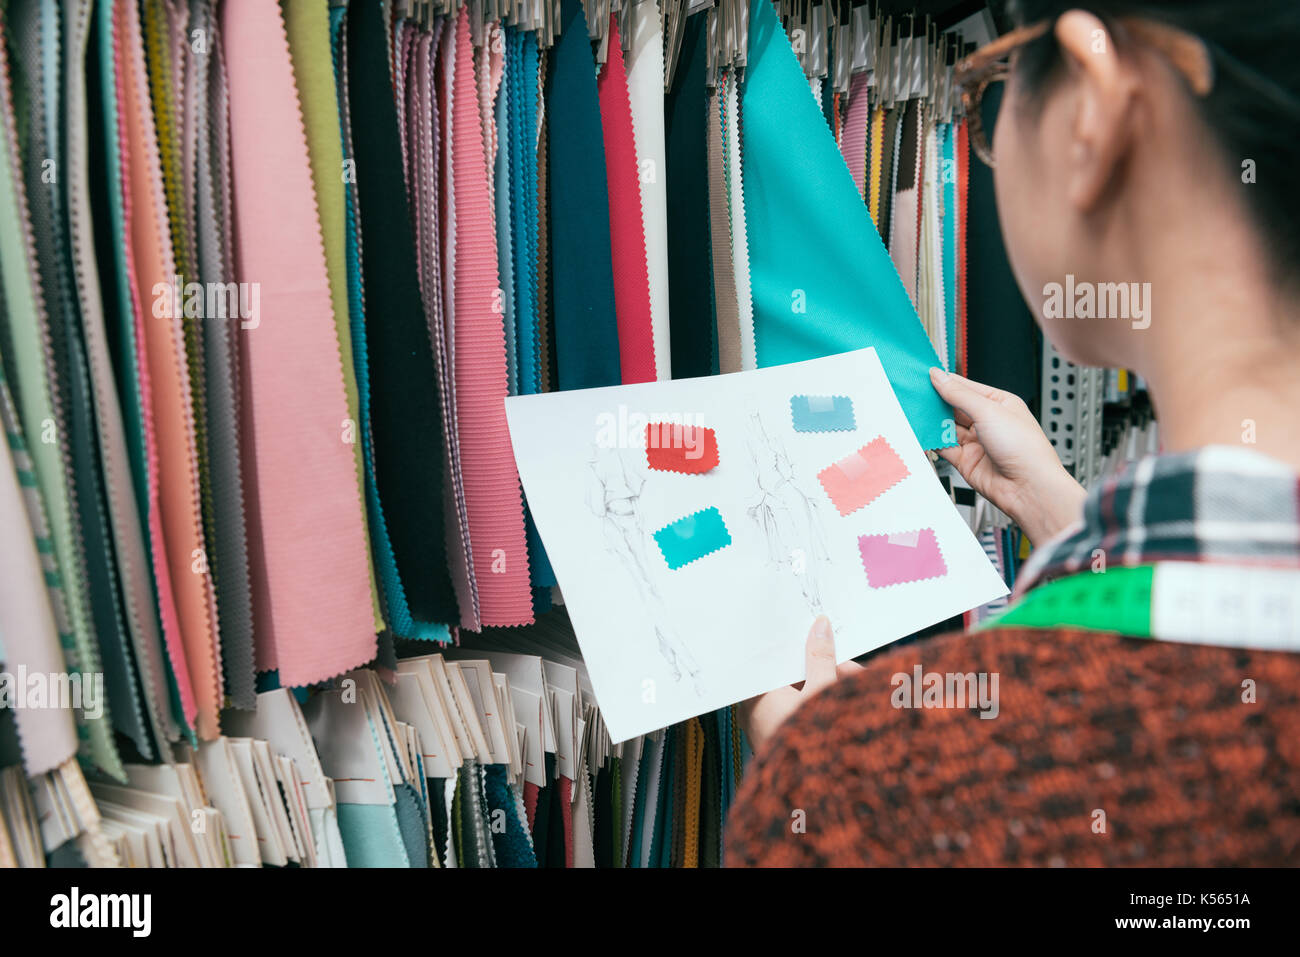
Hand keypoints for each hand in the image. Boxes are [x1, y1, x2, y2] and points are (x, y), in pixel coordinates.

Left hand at [737, 616, 863, 751]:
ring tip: (863, 689)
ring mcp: (774, 731)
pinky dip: (828, 710)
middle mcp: (758, 714)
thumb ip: (822, 658)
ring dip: (833, 690)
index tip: (807, 629)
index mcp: (756, 699)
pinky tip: (856, 710)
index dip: (790, 646)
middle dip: (825, 671)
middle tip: (851, 669)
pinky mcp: (789, 745)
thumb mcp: (822, 692)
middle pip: (792, 678)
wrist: (824, 806)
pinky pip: (806, 716)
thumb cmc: (815, 750)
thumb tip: (820, 626)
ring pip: (803, 697)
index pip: (769, 661)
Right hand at [929, 367, 1085, 546]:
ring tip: (916, 412)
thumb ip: (959, 394)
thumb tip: (939, 377)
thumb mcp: (988, 411)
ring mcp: (977, 442)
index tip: (926, 376)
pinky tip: (924, 433)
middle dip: (937, 401)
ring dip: (933, 421)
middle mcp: (988, 422)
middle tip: (916, 394)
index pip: (967, 387)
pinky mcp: (966, 461)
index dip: (946, 382)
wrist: (1028, 487)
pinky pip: (944, 446)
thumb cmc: (1025, 448)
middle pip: (955, 407)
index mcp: (1000, 403)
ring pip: (947, 427)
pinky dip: (933, 440)